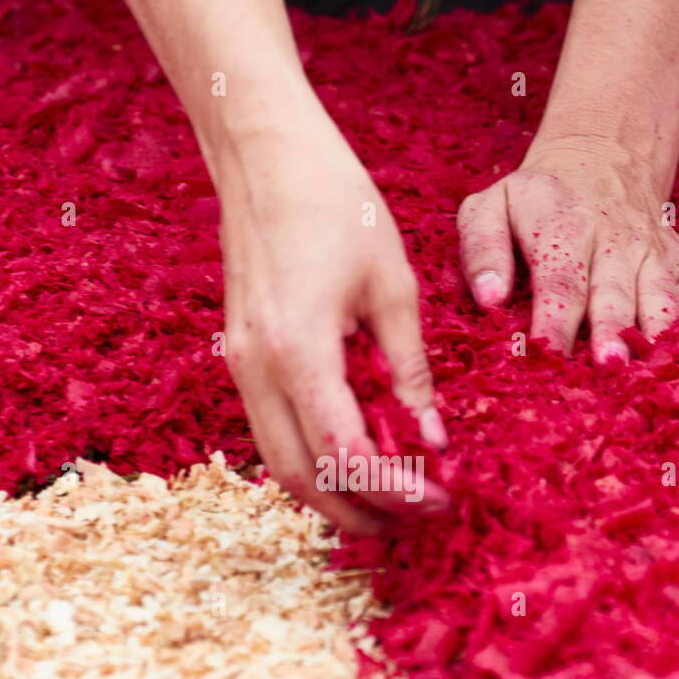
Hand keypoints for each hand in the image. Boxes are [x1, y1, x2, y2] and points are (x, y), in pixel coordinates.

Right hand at [216, 95, 448, 534]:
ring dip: (332, 495)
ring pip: (280, 464)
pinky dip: (313, 461)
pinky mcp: (239, 359)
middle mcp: (256, 369)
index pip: (344, 452)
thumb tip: (433, 440)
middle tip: (415, 521)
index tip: (439, 500)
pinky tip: (355, 460)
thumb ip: (410, 369)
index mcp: (297, 349)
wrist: (264, 156)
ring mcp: (239, 366)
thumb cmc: (336, 205)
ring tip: (389, 503)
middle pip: (302, 478)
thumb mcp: (393, 285)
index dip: (394, 489)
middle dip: (360, 513)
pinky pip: (272, 433)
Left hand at [457, 134, 678, 363]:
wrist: (602, 157)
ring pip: (658, 295)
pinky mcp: (676, 260)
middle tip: (607, 364)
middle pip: (612, 292)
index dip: (553, 318)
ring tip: (653, 366)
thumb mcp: (490, 206)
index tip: (544, 352)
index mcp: (561, 226)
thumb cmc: (534, 200)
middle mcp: (611, 239)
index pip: (558, 278)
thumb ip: (481, 250)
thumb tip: (489, 300)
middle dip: (611, 330)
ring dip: (657, 331)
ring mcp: (649, 250)